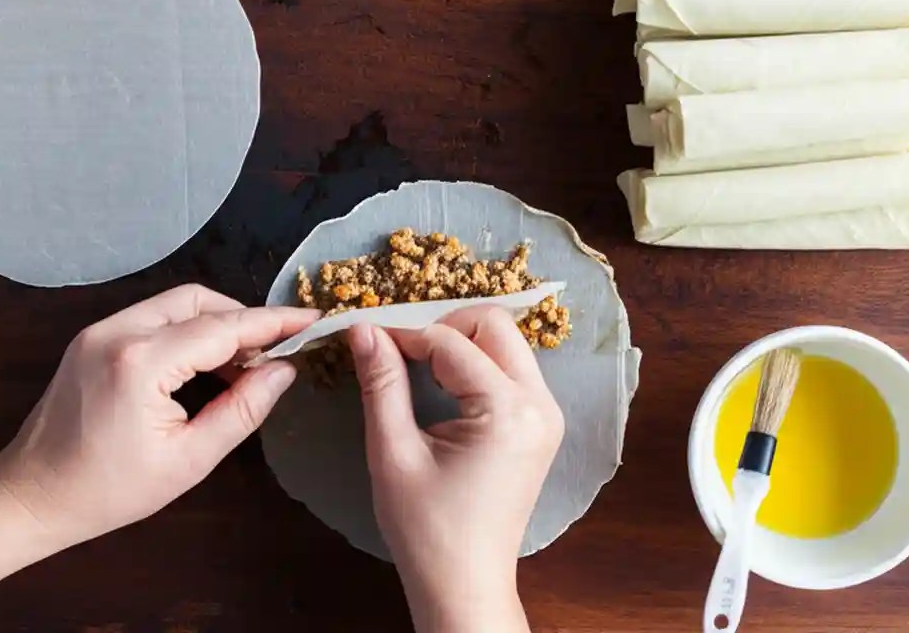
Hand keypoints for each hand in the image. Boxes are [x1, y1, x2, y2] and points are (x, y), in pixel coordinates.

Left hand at [0, 284, 318, 548]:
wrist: (31, 496)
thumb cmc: (109, 490)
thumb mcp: (189, 459)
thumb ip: (243, 409)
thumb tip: (283, 371)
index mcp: (141, 362)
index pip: (224, 326)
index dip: (274, 322)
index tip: (313, 319)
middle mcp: (118, 331)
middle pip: (201, 301)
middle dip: (245, 321)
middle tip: (276, 354)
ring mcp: (100, 330)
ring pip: (177, 304)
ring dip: (217, 324)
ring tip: (244, 366)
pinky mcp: (92, 338)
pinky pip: (154, 319)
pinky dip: (187, 332)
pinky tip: (205, 366)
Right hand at [346, 306, 563, 632]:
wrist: (465, 583)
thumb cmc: (426, 529)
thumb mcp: (394, 453)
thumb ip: (382, 384)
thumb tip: (362, 328)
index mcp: (508, 411)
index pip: (450, 341)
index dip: (403, 331)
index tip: (365, 334)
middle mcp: (540, 404)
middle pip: (493, 324)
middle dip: (440, 325)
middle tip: (397, 349)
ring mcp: (546, 413)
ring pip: (505, 342)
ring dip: (458, 342)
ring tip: (413, 365)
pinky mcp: (540, 424)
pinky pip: (510, 369)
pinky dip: (474, 363)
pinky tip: (440, 384)